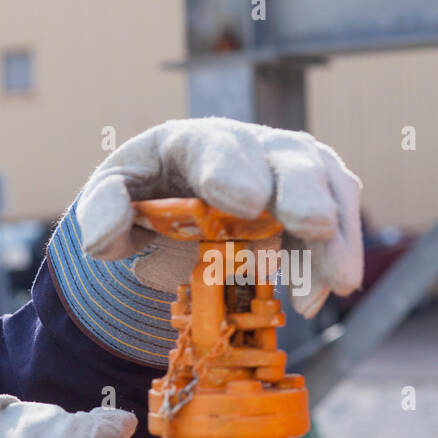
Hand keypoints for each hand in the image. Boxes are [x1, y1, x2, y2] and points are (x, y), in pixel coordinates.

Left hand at [76, 116, 363, 318]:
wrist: (164, 211)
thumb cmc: (136, 198)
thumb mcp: (107, 200)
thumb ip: (100, 214)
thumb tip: (103, 240)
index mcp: (189, 141)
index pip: (215, 146)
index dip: (233, 172)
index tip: (248, 203)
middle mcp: (247, 146)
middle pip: (286, 158)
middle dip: (303, 192)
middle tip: (314, 225)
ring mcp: (282, 170)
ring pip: (323, 188)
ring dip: (335, 234)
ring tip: (336, 280)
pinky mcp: (305, 200)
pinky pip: (330, 222)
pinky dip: (331, 258)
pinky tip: (319, 296)